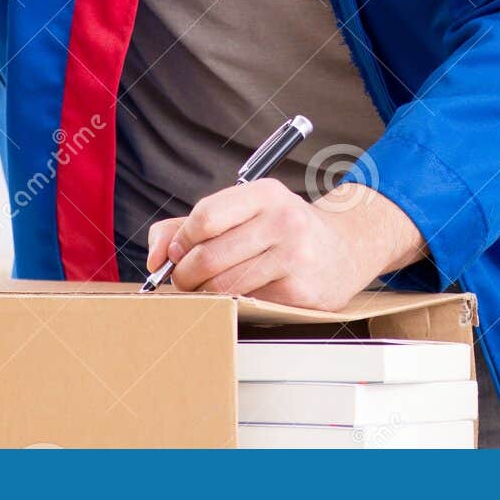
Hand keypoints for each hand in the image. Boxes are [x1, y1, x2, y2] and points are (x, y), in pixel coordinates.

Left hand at [144, 178, 424, 310]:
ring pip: (224, 287)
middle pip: (209, 257)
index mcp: (266, 194)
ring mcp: (295, 258)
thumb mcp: (245, 210)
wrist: (344, 249)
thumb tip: (155, 252)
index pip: (205, 217)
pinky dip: (232, 305)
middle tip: (181, 280)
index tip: (174, 253)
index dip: (180, 241)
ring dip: (203, 294)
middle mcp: (283, 221)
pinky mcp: (301, 293)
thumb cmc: (283, 229)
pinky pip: (248, 305)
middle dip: (184, 275)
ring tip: (204, 290)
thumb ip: (191, 224)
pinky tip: (239, 296)